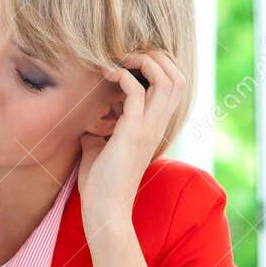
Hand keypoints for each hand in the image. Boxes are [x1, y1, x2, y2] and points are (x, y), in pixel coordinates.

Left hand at [76, 49, 186, 228]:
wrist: (104, 210)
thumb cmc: (101, 183)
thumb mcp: (100, 148)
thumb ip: (101, 130)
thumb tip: (87, 120)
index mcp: (154, 126)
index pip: (173, 85)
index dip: (157, 66)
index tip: (128, 63)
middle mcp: (157, 124)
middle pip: (178, 76)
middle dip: (156, 57)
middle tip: (127, 57)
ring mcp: (148, 128)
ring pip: (168, 80)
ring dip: (144, 62)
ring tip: (120, 62)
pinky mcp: (131, 133)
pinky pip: (137, 93)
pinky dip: (123, 77)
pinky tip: (108, 76)